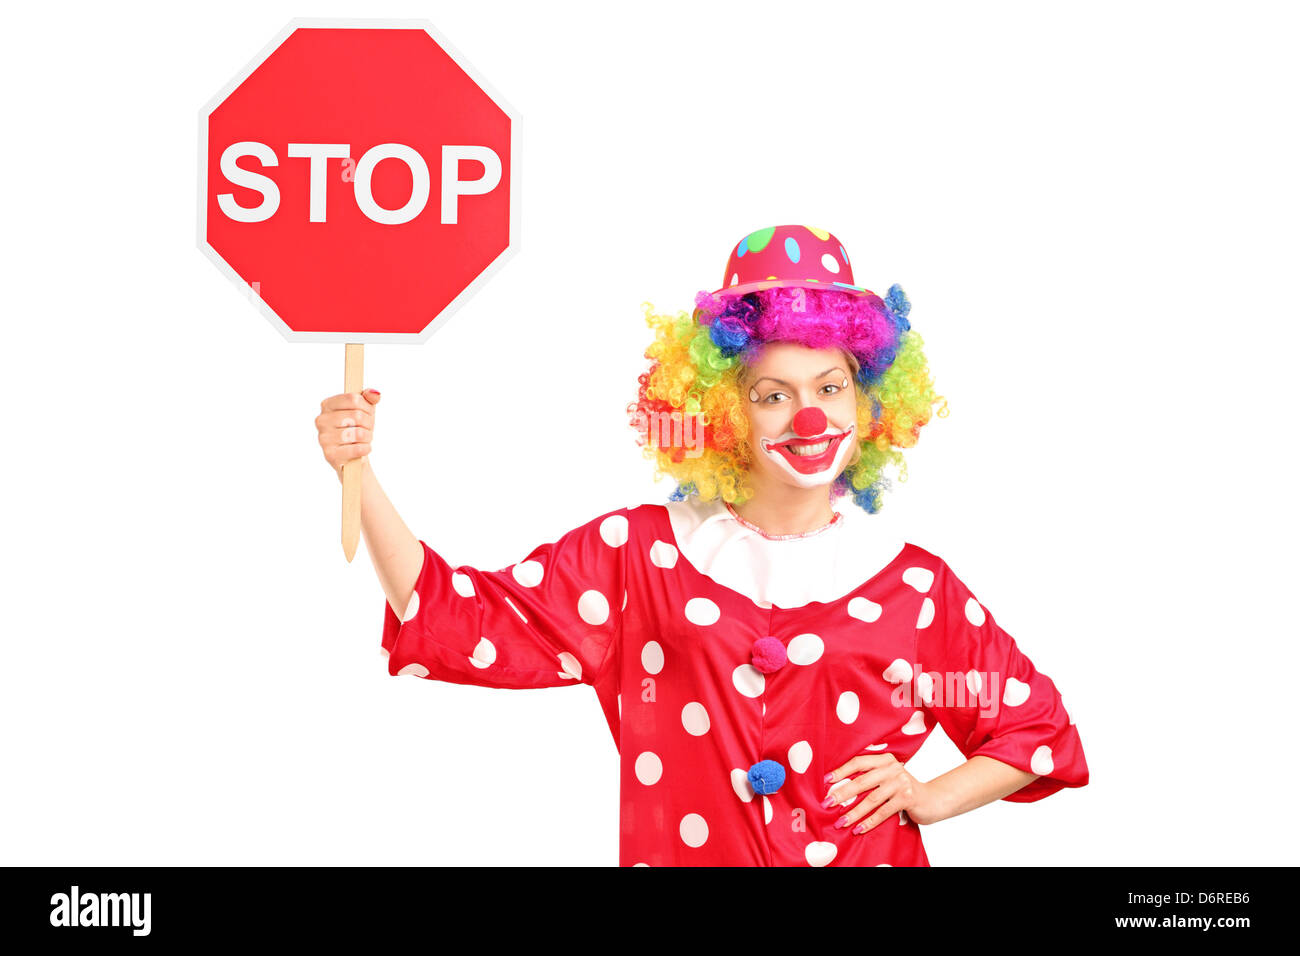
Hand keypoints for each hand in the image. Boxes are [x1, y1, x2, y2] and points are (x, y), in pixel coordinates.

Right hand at [316, 389, 379, 479]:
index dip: (367, 407)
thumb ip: (369, 399)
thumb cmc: (357, 429)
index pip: (353, 399)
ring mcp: (323, 438)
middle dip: (368, 423)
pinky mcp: (330, 454)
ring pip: (357, 433)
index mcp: (327, 405)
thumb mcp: (365, 411)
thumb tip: (374, 393)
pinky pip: (356, 449)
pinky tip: (364, 448)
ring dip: (367, 437)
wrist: (354, 456)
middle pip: (357, 415)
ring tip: (364, 439)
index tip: (368, 413)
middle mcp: (321, 420)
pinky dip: (365, 449)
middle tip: (367, 429)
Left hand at [822, 752, 941, 833]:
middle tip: (827, 804)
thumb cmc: (903, 790)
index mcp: (885, 759)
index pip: (858, 762)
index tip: (825, 781)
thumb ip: (870, 778)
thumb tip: (838, 788)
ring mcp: (901, 782)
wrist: (933, 800)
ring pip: (871, 799)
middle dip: (842, 793)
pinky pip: (883, 812)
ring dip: (854, 812)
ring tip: (840, 822)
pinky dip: (869, 822)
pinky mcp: (907, 798)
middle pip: (862, 781)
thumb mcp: (888, 778)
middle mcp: (893, 768)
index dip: (841, 771)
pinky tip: (858, 829)